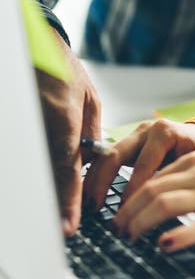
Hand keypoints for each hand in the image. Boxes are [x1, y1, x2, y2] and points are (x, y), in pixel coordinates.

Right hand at [36, 34, 100, 234]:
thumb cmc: (65, 69)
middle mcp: (42, 128)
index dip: (68, 201)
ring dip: (46, 190)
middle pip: (48, 175)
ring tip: (54, 216)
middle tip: (61, 230)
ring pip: (37, 169)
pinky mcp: (20, 133)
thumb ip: (90, 134)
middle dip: (55, 203)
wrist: (36, 49)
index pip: (67, 169)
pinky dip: (37, 171)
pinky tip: (45, 188)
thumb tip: (91, 164)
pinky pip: (31, 157)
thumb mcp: (88, 99)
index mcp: (64, 119)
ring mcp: (27, 130)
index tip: (69, 227)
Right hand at [83, 118, 194, 211]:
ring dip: (94, 179)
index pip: (142, 164)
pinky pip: (107, 156)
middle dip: (102, 183)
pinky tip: (90, 193)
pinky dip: (97, 174)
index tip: (126, 214)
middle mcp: (147, 129)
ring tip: (88, 203)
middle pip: (116, 154)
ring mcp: (135, 133)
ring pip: (106, 154)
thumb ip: (174, 182)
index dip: (132, 191)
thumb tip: (155, 209)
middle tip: (95, 208)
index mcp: (165, 132)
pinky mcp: (128, 141)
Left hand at [112, 153, 194, 248]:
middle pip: (152, 189)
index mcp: (193, 162)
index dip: (129, 198)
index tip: (118, 216)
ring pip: (166, 203)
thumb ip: (180, 182)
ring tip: (130, 237)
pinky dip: (179, 235)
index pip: (150, 177)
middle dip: (128, 211)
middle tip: (117, 230)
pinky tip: (164, 244)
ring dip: (141, 222)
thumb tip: (146, 199)